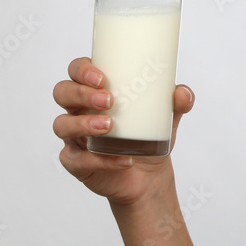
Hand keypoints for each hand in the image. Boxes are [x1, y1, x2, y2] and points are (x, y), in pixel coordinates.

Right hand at [53, 57, 194, 206]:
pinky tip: (123, 159)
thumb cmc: (149, 135)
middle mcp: (78, 110)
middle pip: (63, 92)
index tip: (102, 77)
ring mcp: (74, 137)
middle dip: (82, 93)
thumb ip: (178, 102)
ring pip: (62, 124)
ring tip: (109, 126)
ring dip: (83, 124)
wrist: (149, 175)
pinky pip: (77, 160)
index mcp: (95, 91)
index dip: (82, 70)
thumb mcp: (167, 116)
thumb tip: (183, 94)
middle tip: (108, 100)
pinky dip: (101, 160)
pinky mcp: (76, 162)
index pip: (76, 70)